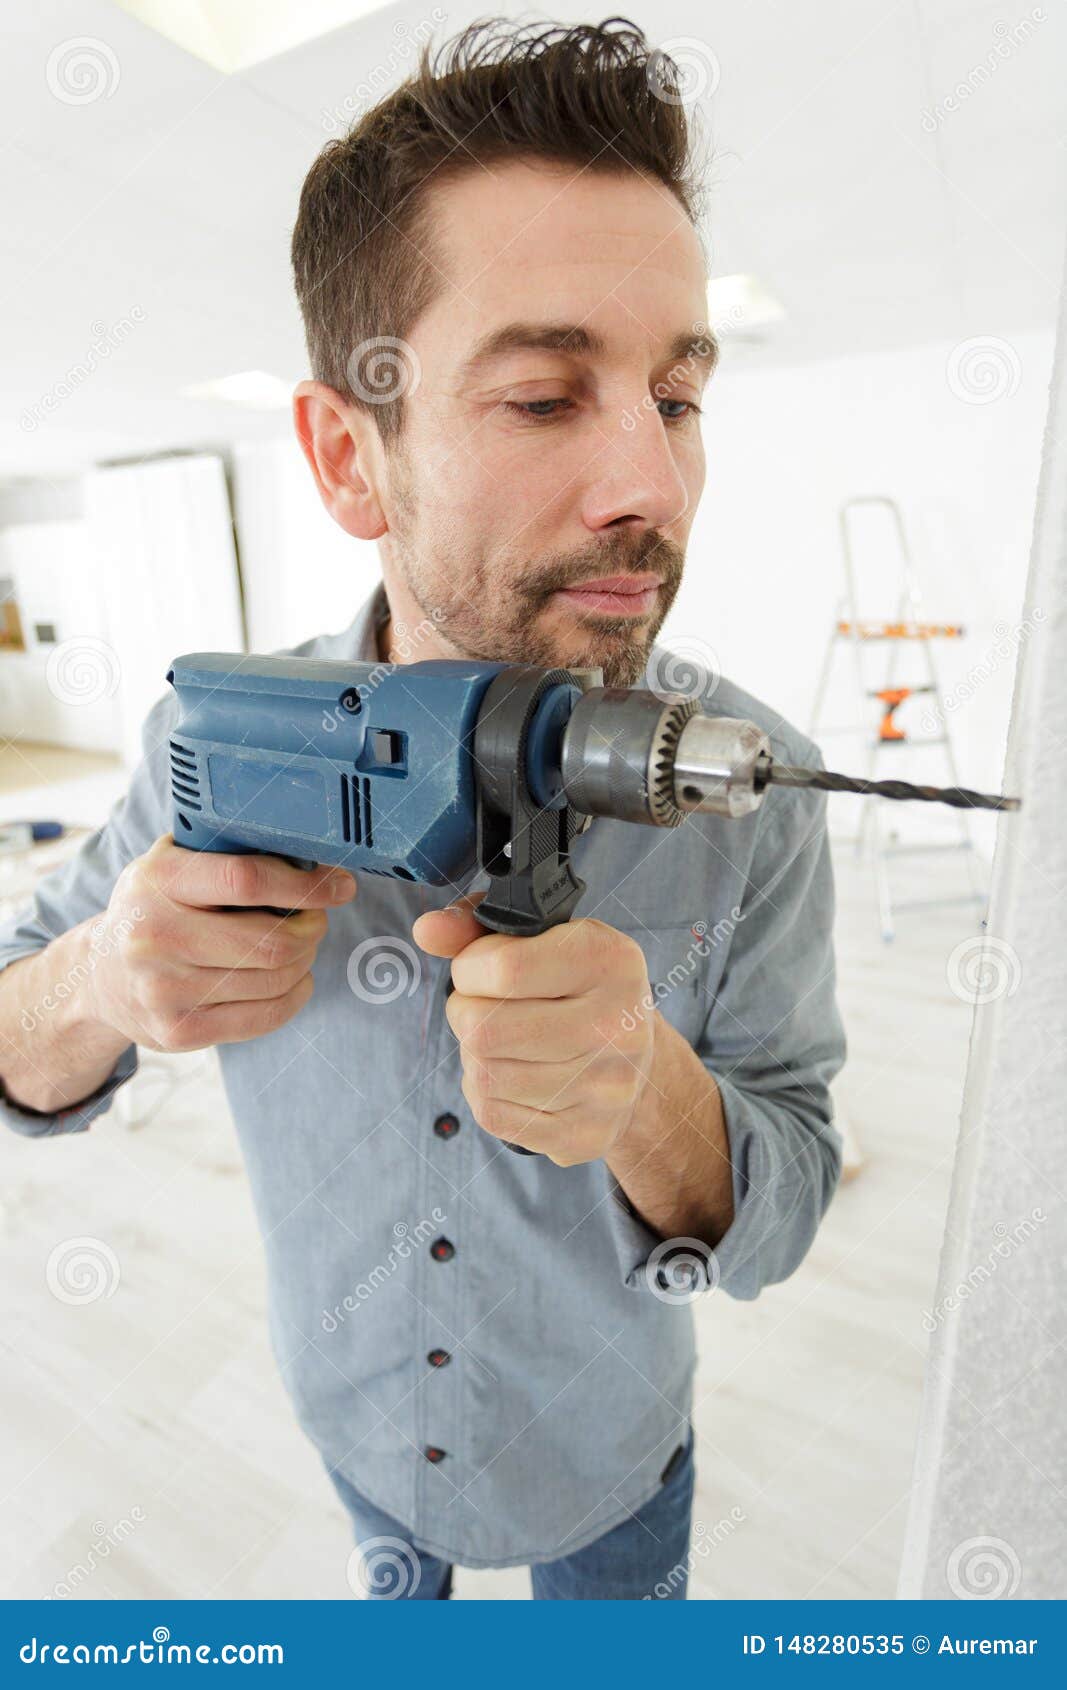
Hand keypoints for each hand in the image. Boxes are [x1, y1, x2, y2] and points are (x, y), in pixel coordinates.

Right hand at [87, 835, 355, 1052]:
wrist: (100, 976)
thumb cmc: (157, 908)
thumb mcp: (172, 864)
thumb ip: (226, 851)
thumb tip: (311, 852)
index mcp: (157, 880)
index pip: (248, 880)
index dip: (305, 885)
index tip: (339, 885)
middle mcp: (154, 935)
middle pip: (273, 941)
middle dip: (311, 928)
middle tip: (314, 920)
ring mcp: (163, 989)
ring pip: (276, 979)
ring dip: (305, 961)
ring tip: (299, 946)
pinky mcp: (178, 1031)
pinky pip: (265, 1017)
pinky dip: (295, 996)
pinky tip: (293, 980)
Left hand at [411, 896, 655, 1164]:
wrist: (637, 1059)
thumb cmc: (575, 986)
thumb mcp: (541, 938)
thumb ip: (478, 927)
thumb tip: (427, 930)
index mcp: (608, 961)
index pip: (504, 969)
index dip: (468, 969)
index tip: (477, 969)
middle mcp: (616, 1025)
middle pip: (485, 1030)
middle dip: (464, 1014)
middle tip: (481, 1007)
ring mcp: (604, 1087)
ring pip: (485, 1076)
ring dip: (474, 1055)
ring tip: (499, 1041)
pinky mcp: (586, 1136)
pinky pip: (494, 1115)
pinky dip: (484, 1093)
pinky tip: (508, 1074)